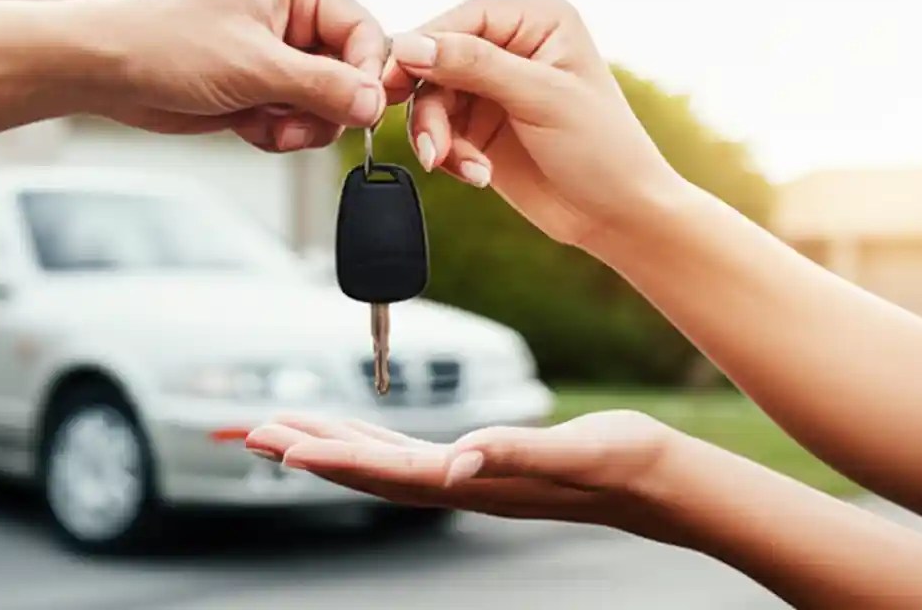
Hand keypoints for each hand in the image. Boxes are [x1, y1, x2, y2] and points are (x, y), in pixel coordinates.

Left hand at [66, 0, 387, 151]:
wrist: (109, 72)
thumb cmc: (166, 45)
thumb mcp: (254, 66)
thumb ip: (321, 86)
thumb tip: (374, 103)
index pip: (364, 32)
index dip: (367, 76)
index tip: (359, 111)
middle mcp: (292, 20)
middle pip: (349, 74)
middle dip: (327, 107)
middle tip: (298, 121)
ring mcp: (277, 58)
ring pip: (325, 105)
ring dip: (302, 125)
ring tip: (268, 125)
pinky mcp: (260, 90)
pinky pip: (296, 121)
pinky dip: (279, 133)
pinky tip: (249, 126)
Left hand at [245, 411, 682, 540]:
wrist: (664, 483)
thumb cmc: (626, 464)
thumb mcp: (577, 451)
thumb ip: (516, 453)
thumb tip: (458, 461)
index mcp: (478, 483)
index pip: (389, 475)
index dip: (333, 462)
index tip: (284, 450)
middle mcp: (464, 487)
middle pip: (371, 473)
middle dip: (313, 455)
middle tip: (257, 436)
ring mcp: (472, 480)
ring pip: (384, 466)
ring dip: (333, 450)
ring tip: (288, 436)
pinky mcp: (484, 467)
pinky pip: (411, 456)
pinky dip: (373, 446)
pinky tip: (356, 438)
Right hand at [383, 0, 687, 247]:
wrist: (616, 216)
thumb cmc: (602, 149)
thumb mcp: (540, 98)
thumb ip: (474, 65)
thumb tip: (411, 44)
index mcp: (537, 21)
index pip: (462, 19)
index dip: (423, 46)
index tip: (394, 77)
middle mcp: (511, 48)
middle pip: (437, 61)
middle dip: (430, 106)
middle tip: (429, 145)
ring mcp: (493, 89)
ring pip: (432, 100)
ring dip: (436, 136)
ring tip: (454, 165)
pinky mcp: (480, 127)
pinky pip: (440, 131)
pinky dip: (448, 154)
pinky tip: (476, 174)